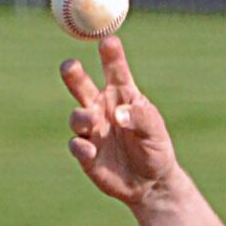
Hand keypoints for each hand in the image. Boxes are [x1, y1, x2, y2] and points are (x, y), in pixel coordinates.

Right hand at [61, 36, 177, 206]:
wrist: (151, 184)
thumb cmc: (155, 149)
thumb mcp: (155, 131)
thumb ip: (140, 117)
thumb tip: (118, 113)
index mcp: (121, 94)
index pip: (114, 69)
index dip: (110, 54)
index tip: (109, 42)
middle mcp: (101, 107)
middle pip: (81, 85)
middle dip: (72, 74)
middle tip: (69, 66)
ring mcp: (92, 130)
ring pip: (76, 117)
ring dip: (81, 117)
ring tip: (92, 120)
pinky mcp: (86, 154)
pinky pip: (76, 145)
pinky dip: (80, 146)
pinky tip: (90, 150)